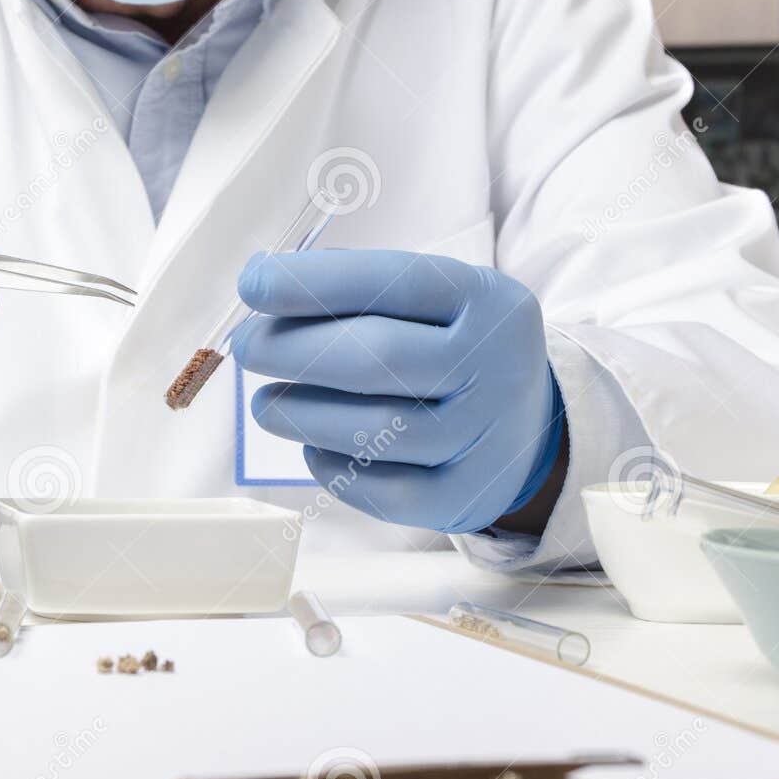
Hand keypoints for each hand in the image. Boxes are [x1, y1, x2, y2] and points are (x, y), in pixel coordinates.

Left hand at [231, 249, 563, 533]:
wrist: (529, 426)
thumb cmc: (454, 349)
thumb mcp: (436, 302)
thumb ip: (362, 289)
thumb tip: (264, 285)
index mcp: (487, 300)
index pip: (394, 281)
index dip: (314, 282)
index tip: (253, 285)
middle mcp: (496, 366)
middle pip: (377, 357)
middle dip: (293, 350)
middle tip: (249, 347)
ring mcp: (485, 437)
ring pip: (372, 430)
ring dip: (298, 414)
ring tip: (266, 404)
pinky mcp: (466, 497)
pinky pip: (382, 491)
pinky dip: (330, 468)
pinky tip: (312, 446)